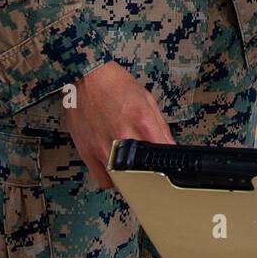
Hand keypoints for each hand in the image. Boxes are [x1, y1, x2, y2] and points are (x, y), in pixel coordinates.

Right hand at [65, 60, 173, 187]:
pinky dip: (111, 179)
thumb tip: (170, 146)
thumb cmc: (115, 84)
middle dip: (150, 172)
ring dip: (131, 177)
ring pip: (124, 181)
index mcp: (142, 122)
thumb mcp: (147, 99)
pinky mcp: (88, 153)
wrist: (85, 77)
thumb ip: (160, 127)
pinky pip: (103, 180)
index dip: (169, 161)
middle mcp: (123, 137)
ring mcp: (104, 148)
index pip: (163, 153)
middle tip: (149, 166)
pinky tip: (114, 169)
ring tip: (131, 166)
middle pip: (145, 172)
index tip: (168, 163)